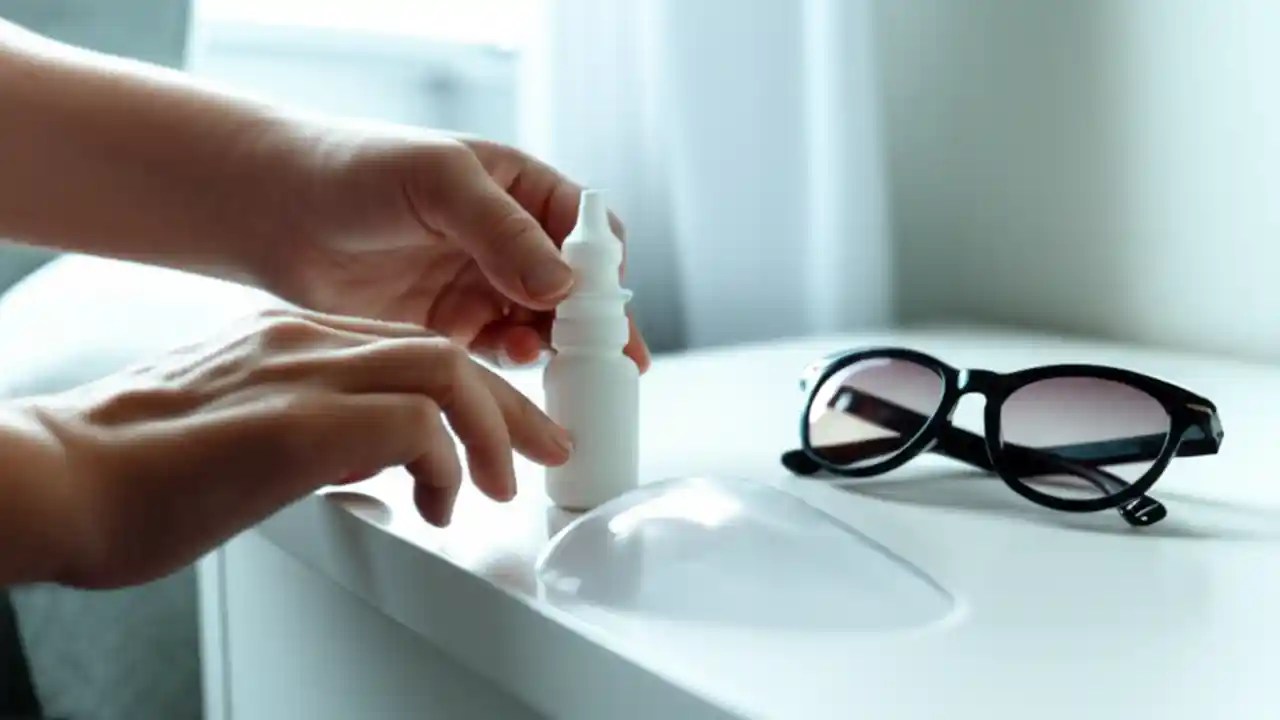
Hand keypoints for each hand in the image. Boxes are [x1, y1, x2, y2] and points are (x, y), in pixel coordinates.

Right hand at [22, 309, 570, 588]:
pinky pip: (416, 422)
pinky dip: (446, 463)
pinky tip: (438, 504)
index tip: (501, 428)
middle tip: (544, 448)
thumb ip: (304, 433)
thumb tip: (361, 468)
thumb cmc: (128, 472)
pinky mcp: (299, 423)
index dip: (467, 387)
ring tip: (501, 487)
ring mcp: (302, 374)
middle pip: (442, 349)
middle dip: (506, 404)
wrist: (54, 479)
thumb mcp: (236, 433)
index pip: (406, 345)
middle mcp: (301, 342)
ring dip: (489, 431)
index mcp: (286, 339)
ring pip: (444, 372)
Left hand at [262, 125, 650, 369]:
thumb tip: (563, 285)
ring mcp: (479, 286)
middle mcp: (508, 241)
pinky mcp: (449, 328)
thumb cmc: (352, 170)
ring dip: (555, 346)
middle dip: (591, 324)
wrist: (274, 211)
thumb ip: (504, 231)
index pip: (588, 233)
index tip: (608, 309)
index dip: (605, 271)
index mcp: (519, 190)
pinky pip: (498, 353)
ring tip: (544, 354)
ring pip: (542, 327)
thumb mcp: (438, 182)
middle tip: (604, 360)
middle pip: (574, 289)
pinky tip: (512, 361)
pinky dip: (514, 364)